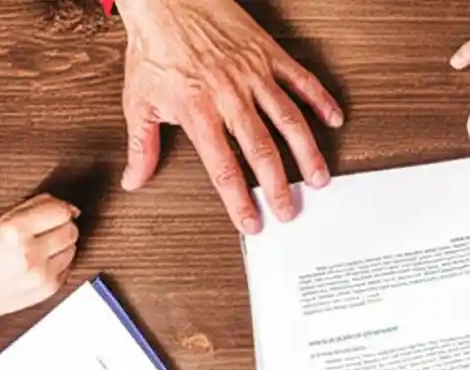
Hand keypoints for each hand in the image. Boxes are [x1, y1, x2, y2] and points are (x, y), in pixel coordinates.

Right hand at [0, 194, 80, 333]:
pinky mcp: (50, 288)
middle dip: (61, 228)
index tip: (54, 214)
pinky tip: (39, 265)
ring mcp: (41, 273)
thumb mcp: (4, 220)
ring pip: (73, 248)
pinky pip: (69, 267)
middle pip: (71, 230)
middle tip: (44, 233)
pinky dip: (59, 264)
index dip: (60, 211)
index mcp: (15, 229)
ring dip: (61, 247)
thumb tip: (71, 209)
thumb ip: (38, 206)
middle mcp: (30, 252)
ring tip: (38, 250)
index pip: (61, 212)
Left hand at [116, 0, 342, 234]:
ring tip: (319, 178)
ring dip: (306, 153)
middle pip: (261, 149)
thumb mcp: (138, 100)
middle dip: (278, 185)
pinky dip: (320, 100)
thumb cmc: (154, 47)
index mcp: (197, 110)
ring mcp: (253, 74)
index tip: (251, 222)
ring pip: (288, 120)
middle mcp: (229, 95)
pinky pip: (301, 80)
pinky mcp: (268, 54)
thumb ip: (142, 147)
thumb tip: (135, 180)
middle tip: (290, 210)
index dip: (238, 200)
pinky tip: (334, 120)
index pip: (222, 167)